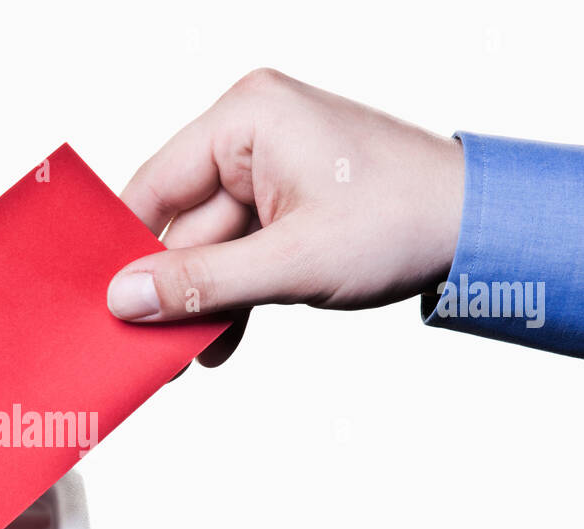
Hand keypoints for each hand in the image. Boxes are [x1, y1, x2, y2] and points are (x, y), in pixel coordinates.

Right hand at [109, 69, 464, 366]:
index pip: (155, 185)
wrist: (482, 228)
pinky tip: (224, 339)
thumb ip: (202, 283)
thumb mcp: (291, 262)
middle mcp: (252, 131)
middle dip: (173, 290)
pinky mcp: (288, 198)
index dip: (125, 247)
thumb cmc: (401, 222)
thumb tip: (124, 299)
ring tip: (194, 356)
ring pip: (211, 245)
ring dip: (205, 301)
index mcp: (246, 118)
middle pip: (183, 221)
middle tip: (149, 351)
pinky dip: (234, 293)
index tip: (101, 303)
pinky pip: (241, 249)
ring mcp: (271, 166)